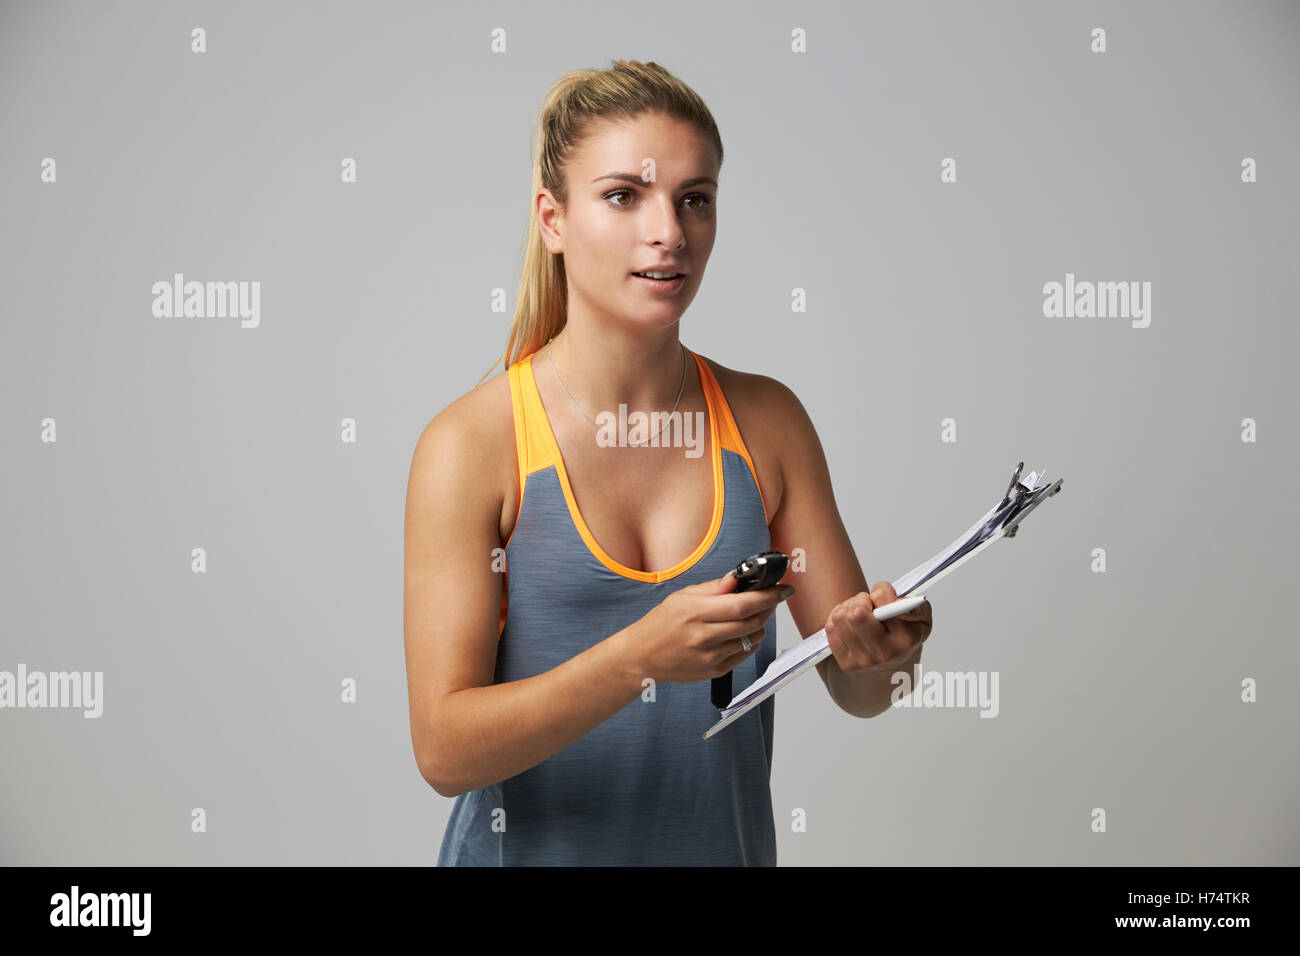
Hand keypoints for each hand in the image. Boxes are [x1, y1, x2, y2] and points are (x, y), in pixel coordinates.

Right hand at [626, 572, 795, 684]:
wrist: (643, 656)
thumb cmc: (661, 623)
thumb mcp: (683, 596)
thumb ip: (714, 587)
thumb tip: (739, 577)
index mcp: (696, 612)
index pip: (742, 604)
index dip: (769, 596)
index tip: (784, 588)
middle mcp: (704, 636)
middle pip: (752, 621)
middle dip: (769, 607)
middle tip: (772, 598)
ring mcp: (711, 656)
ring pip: (752, 638)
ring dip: (760, 624)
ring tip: (752, 614)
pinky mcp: (715, 670)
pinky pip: (745, 653)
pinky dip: (750, 640)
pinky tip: (742, 632)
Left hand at [823, 582, 932, 674]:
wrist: (896, 671)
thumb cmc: (906, 636)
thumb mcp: (921, 619)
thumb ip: (917, 606)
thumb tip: (898, 602)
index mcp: (906, 638)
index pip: (883, 600)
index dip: (880, 592)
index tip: (882, 598)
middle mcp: (885, 653)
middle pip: (856, 612)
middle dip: (859, 600)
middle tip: (867, 604)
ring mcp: (864, 661)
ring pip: (840, 618)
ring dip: (846, 608)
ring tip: (858, 612)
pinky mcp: (847, 664)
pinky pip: (831, 629)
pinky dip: (837, 619)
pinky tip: (849, 623)